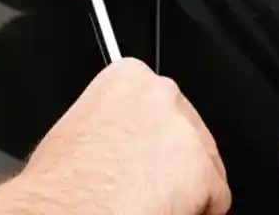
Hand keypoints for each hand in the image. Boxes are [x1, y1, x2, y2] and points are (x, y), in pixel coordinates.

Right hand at [0, 58, 230, 214]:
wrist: (66, 210)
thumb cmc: (62, 180)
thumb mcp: (78, 124)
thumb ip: (113, 117)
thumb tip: (124, 133)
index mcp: (127, 77)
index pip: (159, 102)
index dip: (151, 135)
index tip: (142, 150)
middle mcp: (161, 95)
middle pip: (187, 129)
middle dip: (173, 157)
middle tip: (144, 179)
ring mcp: (186, 133)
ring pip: (205, 163)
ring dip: (185, 184)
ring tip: (147, 198)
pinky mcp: (204, 172)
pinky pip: (216, 197)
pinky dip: (196, 209)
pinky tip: (161, 209)